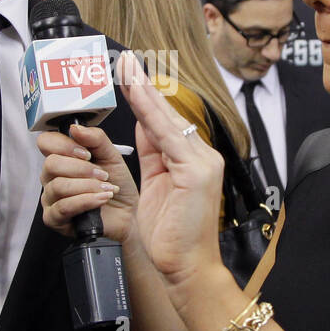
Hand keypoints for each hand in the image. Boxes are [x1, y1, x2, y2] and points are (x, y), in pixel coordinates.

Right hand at [38, 123, 136, 241]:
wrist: (127, 214)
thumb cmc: (116, 185)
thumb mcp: (111, 156)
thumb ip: (95, 139)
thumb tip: (75, 128)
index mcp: (62, 158)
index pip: (45, 142)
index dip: (64, 145)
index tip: (86, 153)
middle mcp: (51, 177)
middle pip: (51, 164)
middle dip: (81, 169)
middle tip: (102, 174)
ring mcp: (50, 199)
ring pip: (58, 186)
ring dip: (87, 186)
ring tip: (106, 189)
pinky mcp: (54, 219)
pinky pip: (63, 207)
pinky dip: (86, 201)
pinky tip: (101, 199)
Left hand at [115, 53, 224, 288]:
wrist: (187, 269)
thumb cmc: (172, 237)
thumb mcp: (158, 187)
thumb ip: (155, 155)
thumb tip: (145, 124)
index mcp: (194, 161)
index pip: (168, 122)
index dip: (148, 98)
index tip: (131, 75)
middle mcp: (203, 157)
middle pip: (169, 114)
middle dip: (145, 87)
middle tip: (126, 61)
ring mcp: (203, 163)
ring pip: (168, 120)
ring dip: (144, 92)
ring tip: (126, 69)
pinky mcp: (196, 172)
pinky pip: (167, 135)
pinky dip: (150, 113)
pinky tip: (136, 95)